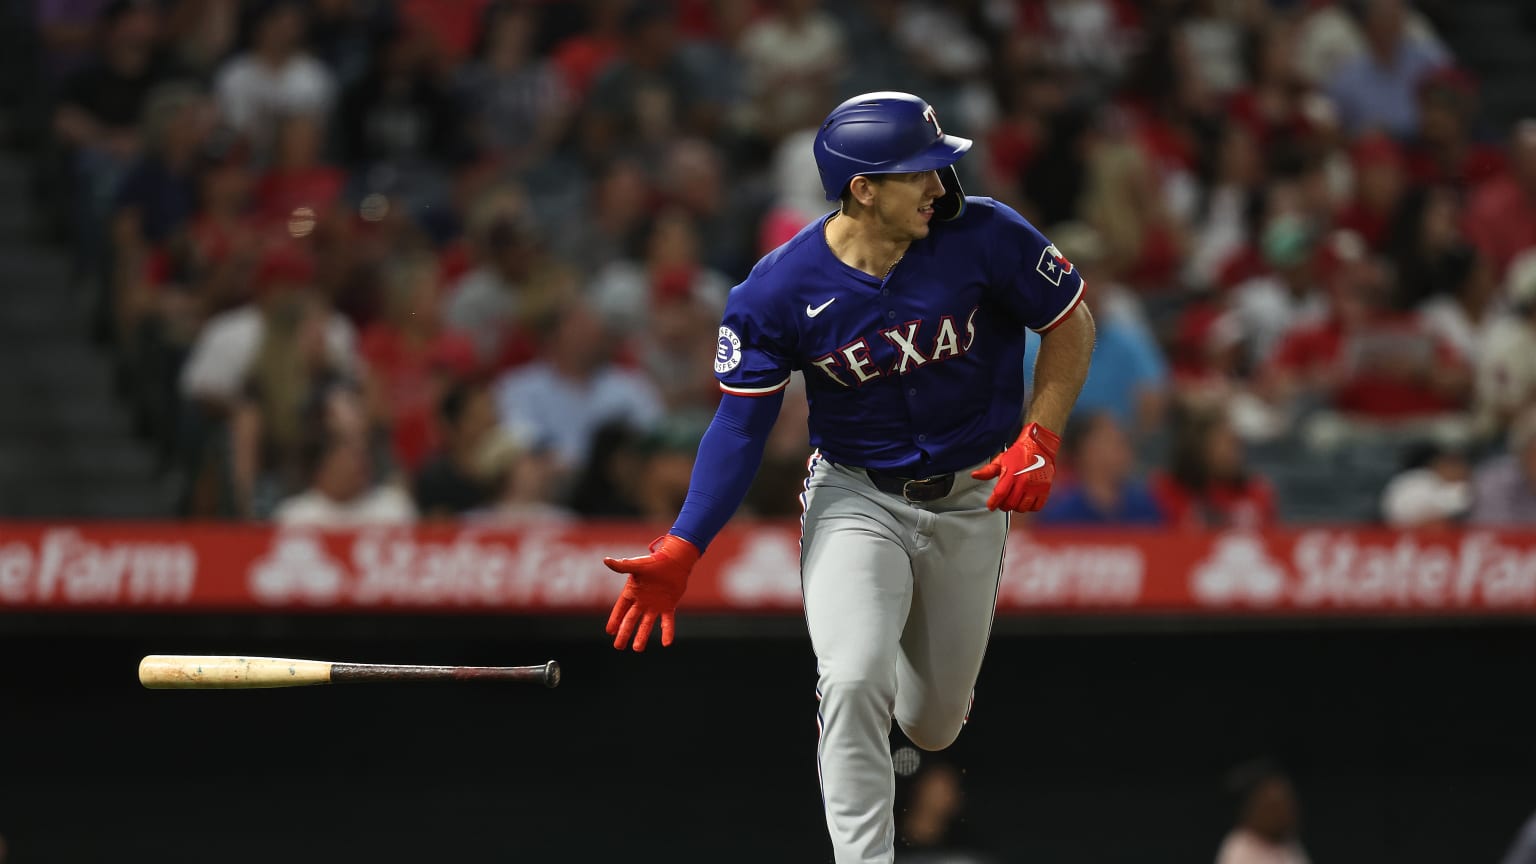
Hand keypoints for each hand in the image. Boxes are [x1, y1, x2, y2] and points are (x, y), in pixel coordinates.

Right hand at [602, 534, 700, 651]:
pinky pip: (667, 622)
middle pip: (630, 620)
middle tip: (619, 647)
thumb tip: (606, 560)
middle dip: (624, 633)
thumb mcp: (637, 565)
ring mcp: (655, 605)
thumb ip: (622, 566)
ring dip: (642, 636)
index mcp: (632, 592)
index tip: (609, 631)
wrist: (675, 560)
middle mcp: (642, 602)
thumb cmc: (654, 561)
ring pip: (646, 624)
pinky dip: (667, 632)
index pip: (620, 609)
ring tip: (637, 649)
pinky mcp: (668, 606)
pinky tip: (666, 643)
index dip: (615, 620)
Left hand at [970, 422, 1060, 511]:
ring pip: (1022, 507)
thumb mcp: (1001, 460)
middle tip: (1002, 502)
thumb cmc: (1020, 453)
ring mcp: (1035, 486)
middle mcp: (1024, 481)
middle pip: (1010, 504)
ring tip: (1014, 501)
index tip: (991, 505)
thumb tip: (975, 475)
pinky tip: (1025, 501)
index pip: (999, 494)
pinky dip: (1029, 507)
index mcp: (1012, 473)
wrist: (1039, 446)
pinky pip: (1036, 507)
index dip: (993, 503)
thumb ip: (988, 470)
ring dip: (1016, 507)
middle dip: (1003, 506)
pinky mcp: (1045, 489)